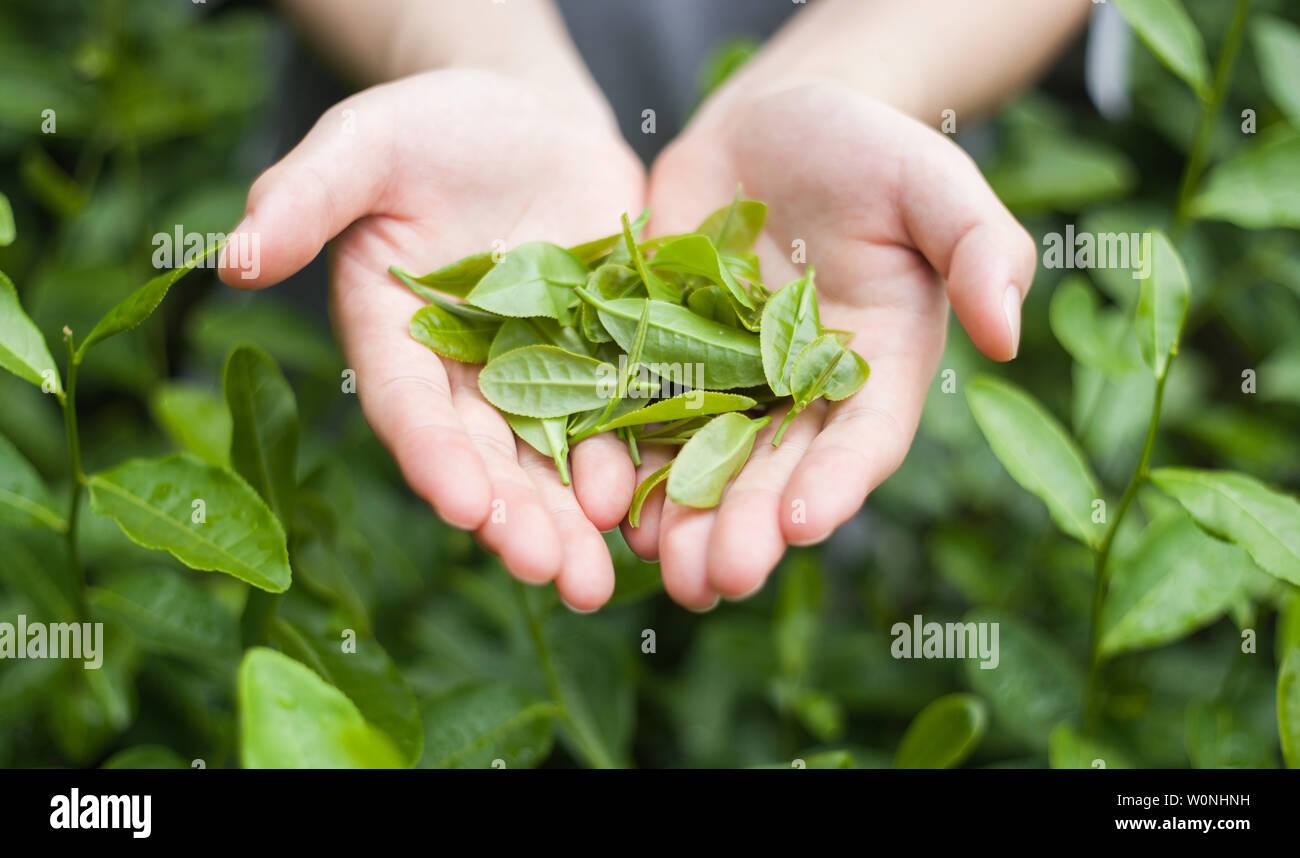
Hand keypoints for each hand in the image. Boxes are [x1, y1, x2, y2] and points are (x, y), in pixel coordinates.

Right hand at [219, 69, 644, 610]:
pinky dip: (643, 463)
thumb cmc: (432, 124)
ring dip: (582, 520)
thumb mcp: (365, 145)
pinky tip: (662, 509)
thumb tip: (231, 259)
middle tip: (552, 575)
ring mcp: (546, 374)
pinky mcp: (608, 359)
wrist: (529, 119)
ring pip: (562, 460)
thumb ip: (306, 198)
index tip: (463, 504)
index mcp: (398, 343)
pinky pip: (628, 418)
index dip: (435, 460)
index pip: (412, 412)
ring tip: (601, 578)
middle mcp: (469, 378)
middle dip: (519, 520)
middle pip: (493, 459)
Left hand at [629, 80, 1035, 609]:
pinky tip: (608, 507)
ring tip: (663, 570)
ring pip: (704, 465)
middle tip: (719, 579)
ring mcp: (728, 383)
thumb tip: (1006, 336)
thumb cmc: (869, 150)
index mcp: (877, 371)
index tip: (804, 524)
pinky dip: (627, 463)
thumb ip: (980, 250)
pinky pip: (643, 419)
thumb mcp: (934, 184)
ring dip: (683, 521)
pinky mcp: (665, 359)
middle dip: (747, 528)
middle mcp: (801, 395)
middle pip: (775, 474)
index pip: (861, 441)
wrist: (772, 126)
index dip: (834, 484)